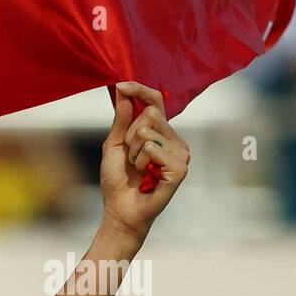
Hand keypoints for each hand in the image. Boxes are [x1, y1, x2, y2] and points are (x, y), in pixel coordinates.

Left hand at [98, 81, 189, 240]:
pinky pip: (152, 148)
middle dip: (129, 135)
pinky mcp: (180, 167)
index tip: (121, 84)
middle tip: (131, 158)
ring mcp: (180, 152)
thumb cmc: (118, 181)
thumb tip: (123, 92)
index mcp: (160, 132)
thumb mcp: (114, 146)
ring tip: (138, 169)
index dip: (140, 90)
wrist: (120, 210)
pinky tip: (146, 177)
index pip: (156, 101)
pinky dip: (141, 162)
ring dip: (133, 152)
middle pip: (149, 114)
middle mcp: (174, 139)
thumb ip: (121, 120)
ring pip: (148, 131)